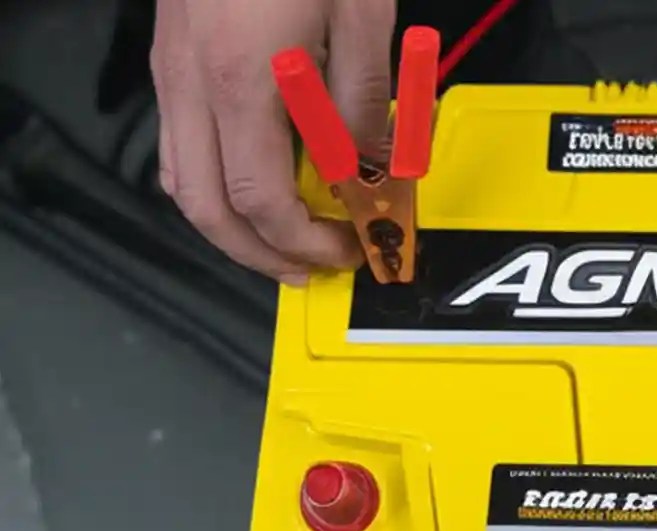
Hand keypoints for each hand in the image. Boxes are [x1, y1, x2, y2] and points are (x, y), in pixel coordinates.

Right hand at [150, 0, 396, 283]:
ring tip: (282, 241)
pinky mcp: (171, 53)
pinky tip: (252, 182)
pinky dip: (212, 182)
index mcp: (244, 80)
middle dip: (262, 255)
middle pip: (210, 209)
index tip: (347, 250)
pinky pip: (178, 143)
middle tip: (311, 268)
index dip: (305, 241)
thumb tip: (373, 169)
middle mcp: (194, 82)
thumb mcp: (359, 16)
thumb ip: (365, 102)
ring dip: (231, 226)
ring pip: (181, 181)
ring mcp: (172, 68)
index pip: (263, 200)